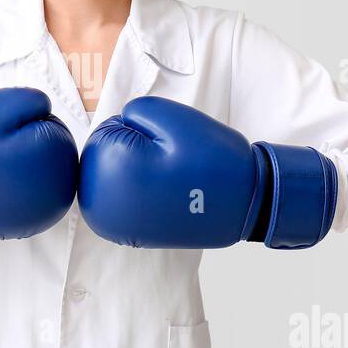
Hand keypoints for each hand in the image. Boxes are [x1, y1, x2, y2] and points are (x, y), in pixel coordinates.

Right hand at [0, 87, 78, 239]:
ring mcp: (34, 220)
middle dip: (30, 146)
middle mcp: (52, 201)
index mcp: (53, 167)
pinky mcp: (15, 229)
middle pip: (56, 161)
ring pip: (42, 181)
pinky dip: (12, 187)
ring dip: (22, 168)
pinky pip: (27, 200)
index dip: (30, 122)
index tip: (0, 128)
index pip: (61, 134)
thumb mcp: (0, 104)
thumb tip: (49, 116)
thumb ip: (38, 103)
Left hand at [79, 96, 336, 249]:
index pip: (105, 131)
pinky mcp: (126, 237)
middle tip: (171, 162)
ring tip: (170, 178)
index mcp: (109, 169)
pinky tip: (164, 194)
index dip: (139, 129)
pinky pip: (119, 200)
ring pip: (109, 178)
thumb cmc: (211, 158)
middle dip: (132, 151)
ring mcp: (111, 226)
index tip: (168, 143)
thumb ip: (132, 111)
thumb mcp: (170, 115)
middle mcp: (101, 205)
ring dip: (132, 172)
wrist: (246, 202)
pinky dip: (137, 192)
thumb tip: (117, 125)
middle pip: (102, 156)